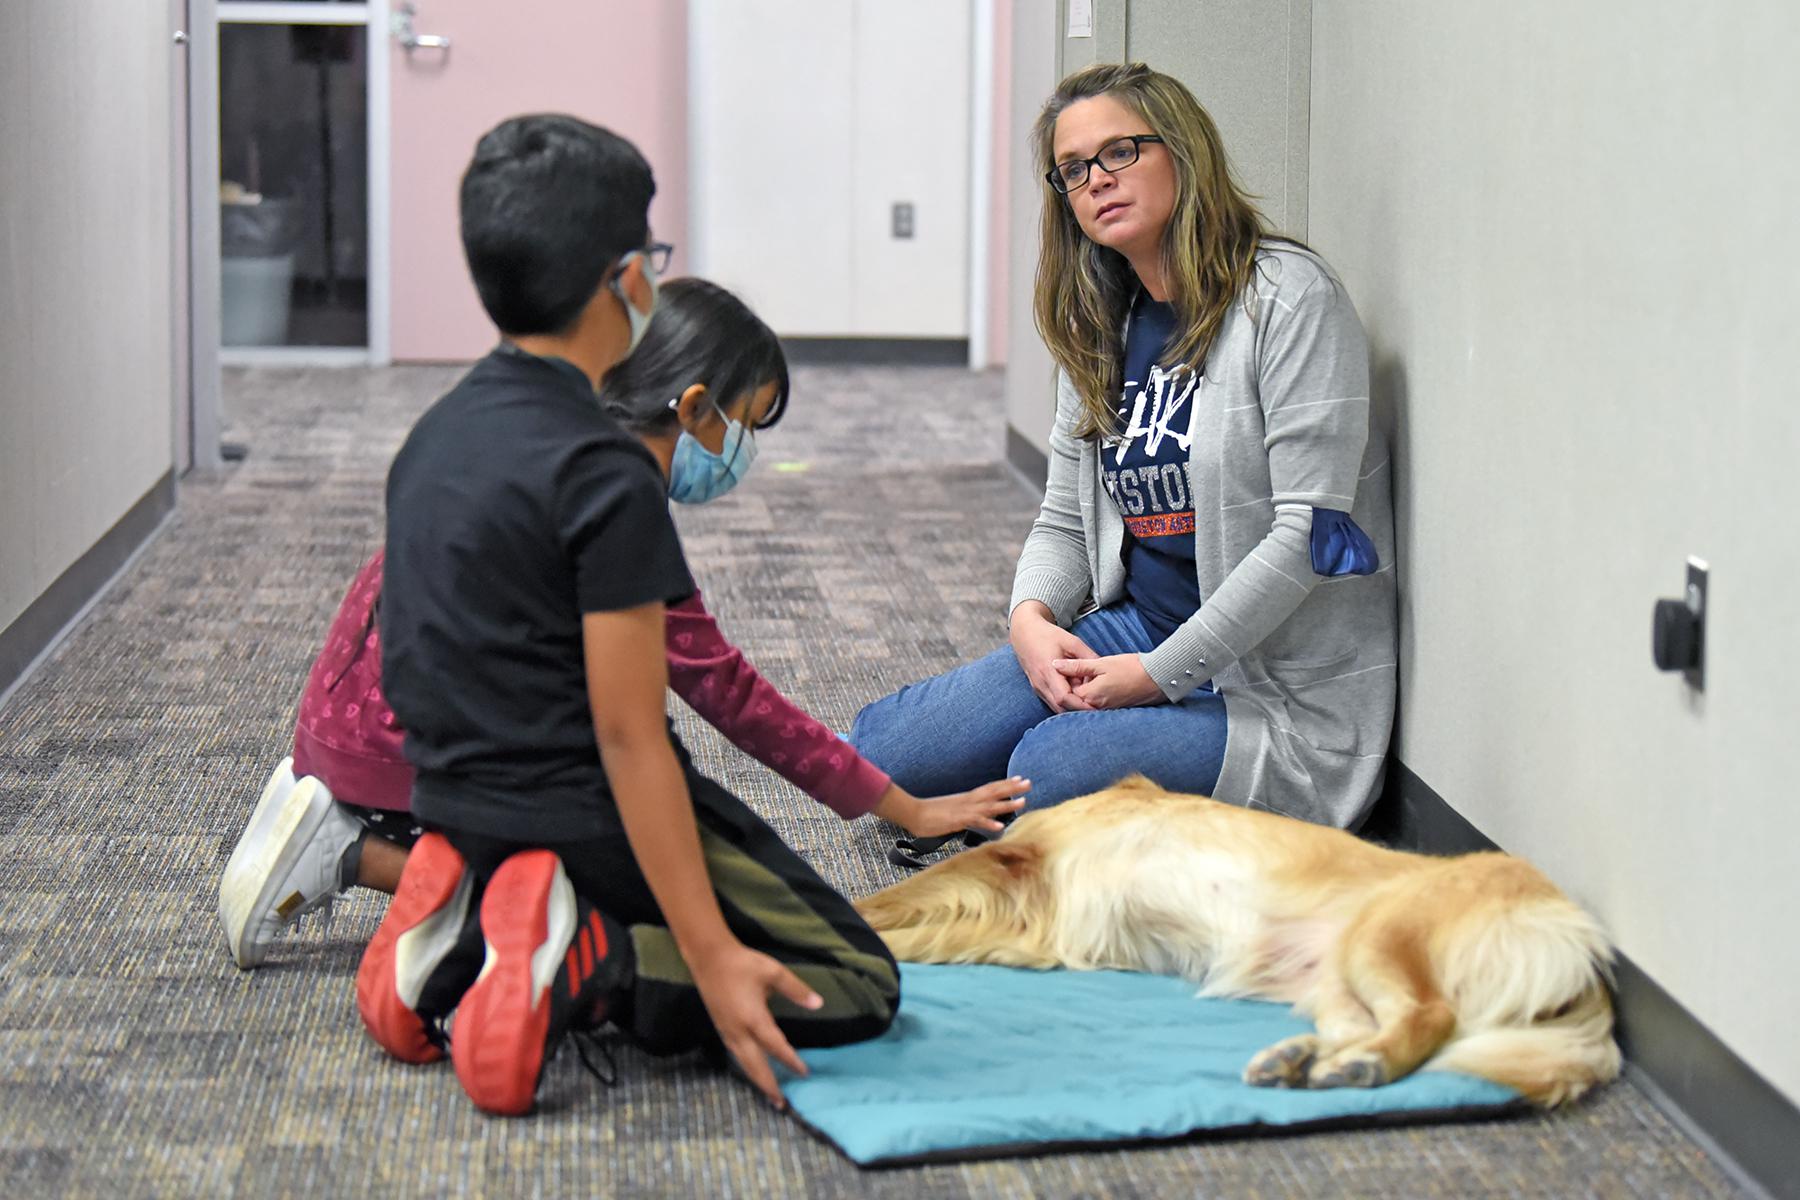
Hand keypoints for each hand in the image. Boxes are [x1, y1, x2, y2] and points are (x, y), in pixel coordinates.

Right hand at [688, 940, 822, 1108]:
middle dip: (768, 1086)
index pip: (776, 1047)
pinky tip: (753, 1070)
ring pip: (743, 1063)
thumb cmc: (743, 963)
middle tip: (782, 1104)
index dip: (790, 1061)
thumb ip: (796, 989)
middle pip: (755, 1066)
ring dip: (757, 1080)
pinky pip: (736, 1055)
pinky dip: (746, 1067)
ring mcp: (727, 1031)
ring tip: (769, 1095)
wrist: (709, 957)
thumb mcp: (774, 972)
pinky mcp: (721, 1028)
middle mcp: (738, 1031)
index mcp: (753, 1018)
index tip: (804, 1072)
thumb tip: (818, 1004)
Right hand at [872, 777, 1029, 837]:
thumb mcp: (951, 809)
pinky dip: (988, 823)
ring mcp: (964, 810)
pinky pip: (975, 821)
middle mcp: (968, 800)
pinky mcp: (957, 820)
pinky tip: (1000, 826)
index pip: (989, 787)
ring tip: (1023, 802)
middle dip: (1012, 788)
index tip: (1020, 779)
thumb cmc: (929, 813)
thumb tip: (973, 814)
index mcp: (967, 798)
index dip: (1005, 783)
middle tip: (1029, 783)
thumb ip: (964, 810)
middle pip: (994, 791)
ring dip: (1007, 804)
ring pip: (990, 805)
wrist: (913, 812)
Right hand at [1010, 603, 1099, 712]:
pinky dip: (1066, 703)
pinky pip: (1052, 702)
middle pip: (1060, 708)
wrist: (1024, 634)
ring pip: (1056, 708)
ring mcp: (1037, 688)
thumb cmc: (1048, 635)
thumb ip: (1088, 656)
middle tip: (1097, 708)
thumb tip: (1104, 670)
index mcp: (1048, 671)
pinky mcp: (1038, 689)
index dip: (1080, 705)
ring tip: (1088, 702)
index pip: (1064, 697)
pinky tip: (1077, 696)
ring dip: (1072, 707)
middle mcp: (1040, 684)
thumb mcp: (1072, 642)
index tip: (1096, 706)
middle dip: (1078, 710)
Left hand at [1052, 653, 1165, 709]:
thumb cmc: (1130, 668)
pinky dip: (1095, 695)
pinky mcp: (1114, 709)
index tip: (1070, 666)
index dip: (1066, 679)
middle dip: (1073, 687)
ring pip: (1086, 703)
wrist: (1157, 678)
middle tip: (1080, 671)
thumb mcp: (1101, 663)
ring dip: (1084, 691)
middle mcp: (1096, 707)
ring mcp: (1106, 710)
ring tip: (1093, 676)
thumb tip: (1054, 665)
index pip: (1066, 691)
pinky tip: (1102, 683)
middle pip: (1075, 700)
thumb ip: (1076, 666)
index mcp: (1090, 696)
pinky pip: (1097, 705)